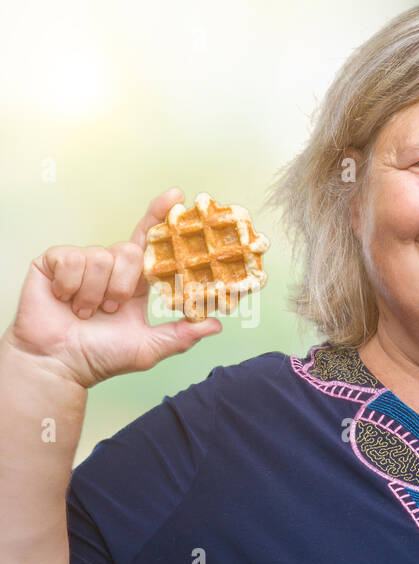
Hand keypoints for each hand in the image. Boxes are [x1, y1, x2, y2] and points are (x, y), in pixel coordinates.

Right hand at [7, 188, 222, 387]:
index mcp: (133, 283)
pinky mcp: (54, 261)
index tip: (177, 196)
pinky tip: (65, 300)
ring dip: (96, 292)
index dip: (160, 217)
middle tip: (110, 310)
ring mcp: (82, 262)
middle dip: (123, 285)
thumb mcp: (149, 348)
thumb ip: (181, 335)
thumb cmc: (100, 357)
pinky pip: (73, 260)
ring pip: (102, 256)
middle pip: (129, 250)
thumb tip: (216, 325)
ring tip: (85, 311)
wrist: (59, 363)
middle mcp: (110, 268)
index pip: (150, 242)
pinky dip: (71, 286)